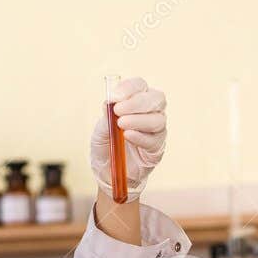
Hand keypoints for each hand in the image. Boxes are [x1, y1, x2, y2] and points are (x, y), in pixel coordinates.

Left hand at [89, 77, 166, 200]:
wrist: (107, 172)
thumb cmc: (105, 147)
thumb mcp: (100, 131)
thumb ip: (106, 117)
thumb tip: (110, 102)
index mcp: (136, 101)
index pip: (140, 86)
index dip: (130, 87)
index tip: (116, 96)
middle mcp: (150, 112)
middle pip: (156, 98)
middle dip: (137, 102)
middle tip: (118, 111)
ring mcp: (156, 130)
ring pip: (158, 119)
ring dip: (139, 120)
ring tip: (122, 125)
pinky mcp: (157, 148)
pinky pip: (155, 139)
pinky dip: (141, 136)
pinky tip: (128, 136)